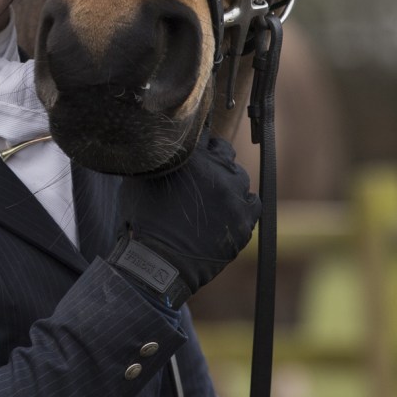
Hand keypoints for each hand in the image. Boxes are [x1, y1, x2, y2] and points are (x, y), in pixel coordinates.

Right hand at [110, 136, 259, 304]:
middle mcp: (217, 171)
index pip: (202, 134)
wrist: (158, 263)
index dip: (196, 141)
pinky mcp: (243, 221)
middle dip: (215, 158)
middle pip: (225, 151)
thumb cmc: (144, 221)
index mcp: (193, 156)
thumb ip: (158, 158)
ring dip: (229, 182)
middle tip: (204, 173)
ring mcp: (233, 196)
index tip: (193, 149)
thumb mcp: (142, 179)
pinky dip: (244, 204)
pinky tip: (230, 210)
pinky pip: (254, 204)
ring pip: (240, 177)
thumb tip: (158, 147)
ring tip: (215, 196)